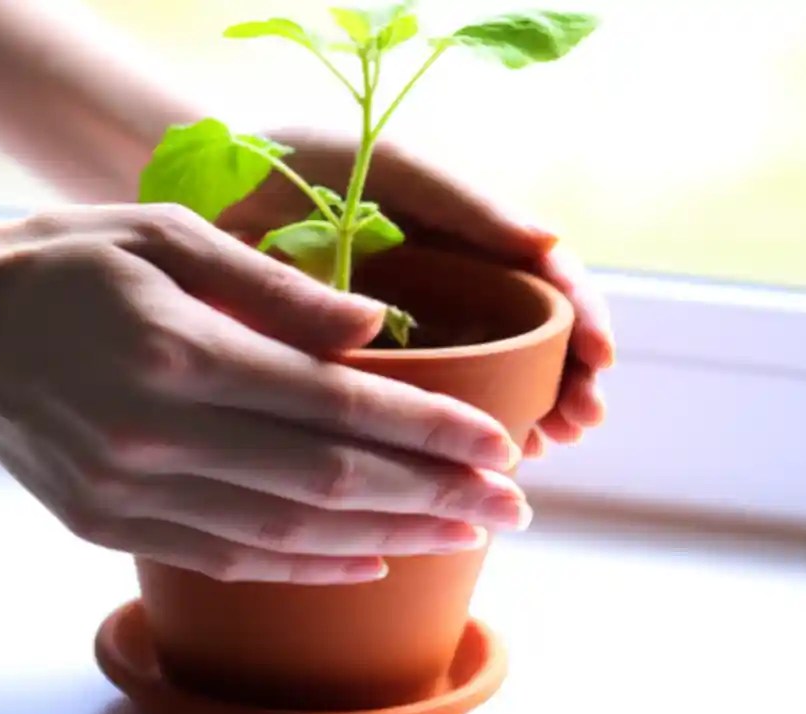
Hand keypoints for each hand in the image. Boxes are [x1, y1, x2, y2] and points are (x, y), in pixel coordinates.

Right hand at [0, 204, 529, 583]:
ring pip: (286, 532)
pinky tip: (368, 561)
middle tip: (510, 505)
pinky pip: (227, 557)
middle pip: (326, 482)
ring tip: (461, 538)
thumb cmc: (67, 263)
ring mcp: (127, 491)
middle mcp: (154, 434)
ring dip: (388, 538)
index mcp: (178, 349)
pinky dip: (305, 566)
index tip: (500, 446)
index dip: (427, 430)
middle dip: (432, 495)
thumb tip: (376, 333)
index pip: (335, 404)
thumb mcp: (170, 238)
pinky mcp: (106, 526)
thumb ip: (278, 290)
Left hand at [219, 128, 615, 456]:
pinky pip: (418, 413)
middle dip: (566, 383)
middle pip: (530, 344)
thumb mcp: (386, 168)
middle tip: (578, 423)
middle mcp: (446, 292)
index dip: (582, 318)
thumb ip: (461, 201)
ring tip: (547, 445)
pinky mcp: (360, 375)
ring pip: (485, 385)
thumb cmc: (300, 162)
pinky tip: (471, 460)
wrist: (206, 188)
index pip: (544, 283)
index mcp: (463, 242)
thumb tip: (548, 244)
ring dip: (527, 415)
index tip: (600, 359)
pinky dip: (451, 437)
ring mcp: (408, 336)